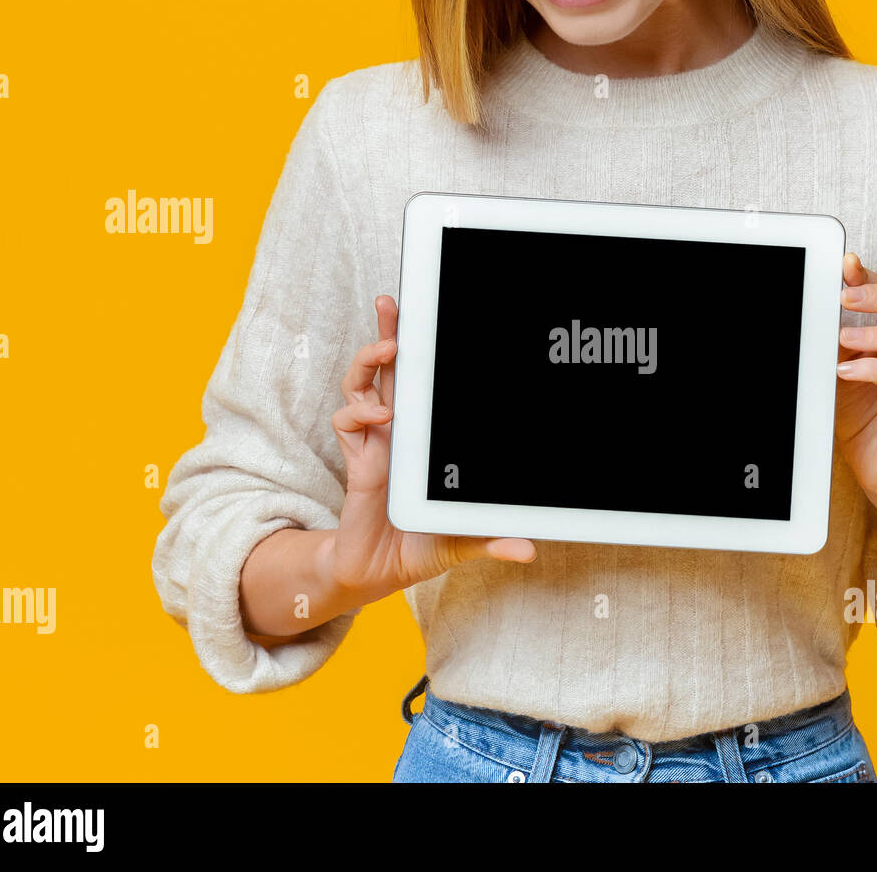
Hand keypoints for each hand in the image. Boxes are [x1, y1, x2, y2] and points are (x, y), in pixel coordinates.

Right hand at [326, 295, 535, 603]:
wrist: (381, 574)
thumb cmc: (424, 543)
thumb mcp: (467, 539)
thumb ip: (494, 538)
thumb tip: (529, 551)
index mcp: (426, 438)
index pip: (424, 383)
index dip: (423, 352)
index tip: (433, 318)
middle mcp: (399, 432)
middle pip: (390, 370)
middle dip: (389, 332)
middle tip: (393, 302)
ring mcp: (376, 443)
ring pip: (363, 386)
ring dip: (369, 362)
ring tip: (388, 348)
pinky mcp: (357, 461)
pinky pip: (347, 423)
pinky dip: (359, 412)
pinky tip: (380, 416)